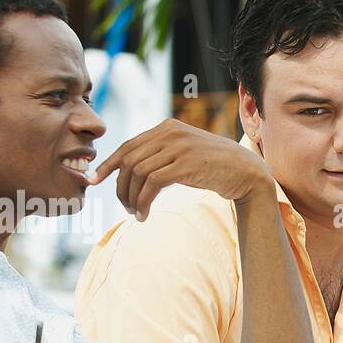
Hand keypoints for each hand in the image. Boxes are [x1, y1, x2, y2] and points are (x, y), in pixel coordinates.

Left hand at [90, 119, 273, 221]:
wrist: (248, 172)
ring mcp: (178, 148)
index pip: (127, 146)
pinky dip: (143, 201)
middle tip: (124, 207)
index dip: (108, 164)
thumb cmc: (216, 167)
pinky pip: (152, 184)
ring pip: (138, 173)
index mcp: (167, 128)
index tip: (94, 180)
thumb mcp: (186, 153)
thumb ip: (163, 154)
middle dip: (120, 187)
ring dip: (132, 198)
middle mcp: (170, 133)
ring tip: (136, 213)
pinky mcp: (186, 165)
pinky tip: (144, 214)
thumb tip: (133, 169)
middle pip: (129, 160)